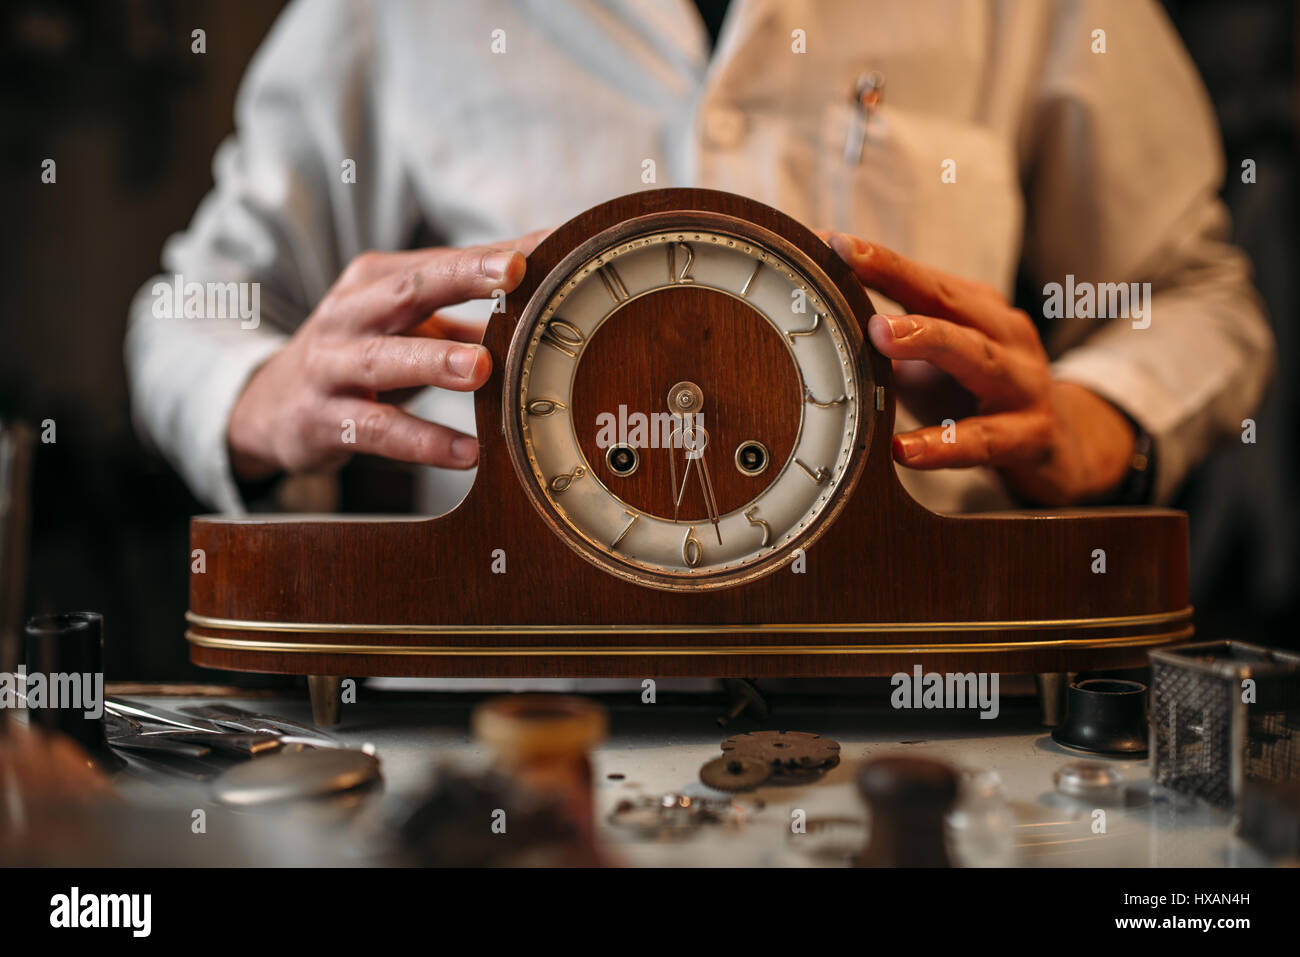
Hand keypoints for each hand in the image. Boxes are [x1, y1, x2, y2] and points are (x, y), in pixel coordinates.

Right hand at [227, 239, 537, 481]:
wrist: (269, 406)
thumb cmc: (359, 356)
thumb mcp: (403, 324)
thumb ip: (464, 315)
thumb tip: (545, 303)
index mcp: (375, 281)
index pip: (443, 261)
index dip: (495, 253)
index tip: (550, 243)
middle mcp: (350, 314)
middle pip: (410, 289)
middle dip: (465, 277)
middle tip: (517, 272)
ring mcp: (332, 366)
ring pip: (385, 359)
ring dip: (434, 362)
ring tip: (481, 367)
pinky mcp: (324, 420)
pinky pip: (378, 431)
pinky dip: (423, 442)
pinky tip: (467, 454)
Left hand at [828, 233, 1136, 505]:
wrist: (1061, 448)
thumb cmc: (979, 398)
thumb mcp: (934, 363)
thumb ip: (887, 344)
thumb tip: (818, 324)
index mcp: (979, 312)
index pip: (923, 279)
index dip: (877, 258)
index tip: (829, 239)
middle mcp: (1005, 337)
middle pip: (950, 301)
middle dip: (898, 277)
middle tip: (848, 263)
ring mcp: (1023, 384)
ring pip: (977, 357)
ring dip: (928, 340)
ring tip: (880, 336)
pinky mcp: (1031, 435)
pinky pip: (984, 439)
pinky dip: (944, 444)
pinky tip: (904, 449)